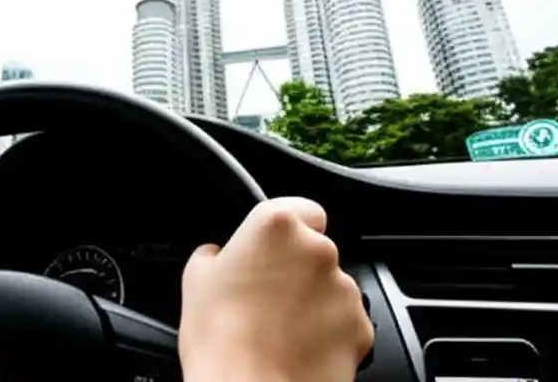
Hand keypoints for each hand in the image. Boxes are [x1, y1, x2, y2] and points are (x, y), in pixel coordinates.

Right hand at [179, 197, 372, 381]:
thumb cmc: (221, 338)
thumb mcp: (196, 280)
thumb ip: (215, 255)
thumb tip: (219, 256)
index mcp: (276, 227)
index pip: (302, 209)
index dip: (291, 229)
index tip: (276, 248)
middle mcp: (318, 250)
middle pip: (316, 251)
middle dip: (298, 270)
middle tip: (268, 298)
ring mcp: (344, 290)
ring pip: (332, 287)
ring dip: (314, 302)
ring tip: (281, 330)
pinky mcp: (360, 326)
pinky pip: (346, 321)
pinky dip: (329, 332)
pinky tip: (299, 348)